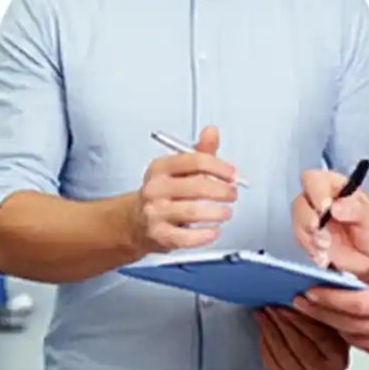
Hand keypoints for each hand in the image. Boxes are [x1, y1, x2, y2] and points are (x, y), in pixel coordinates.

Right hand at [129, 125, 237, 253]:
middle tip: (232, 194)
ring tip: (225, 212)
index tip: (232, 174)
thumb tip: (212, 131)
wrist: (136, 222)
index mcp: (160, 168)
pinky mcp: (160, 235)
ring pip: (194, 212)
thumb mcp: (178, 170)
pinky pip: (187, 237)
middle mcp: (155, 189)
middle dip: (222, 191)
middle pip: (197, 186)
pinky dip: (205, 235)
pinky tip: (213, 231)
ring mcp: (155, 212)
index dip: (219, 167)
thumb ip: (199, 152)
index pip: (194, 161)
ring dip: (217, 213)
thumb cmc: (162, 194)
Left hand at [255, 306, 348, 369]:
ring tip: (263, 314)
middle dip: (281, 321)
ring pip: (282, 354)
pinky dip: (265, 344)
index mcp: (337, 357)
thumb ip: (322, 319)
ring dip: (269, 330)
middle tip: (272, 305)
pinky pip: (272, 363)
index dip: (301, 318)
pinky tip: (263, 331)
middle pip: (298, 344)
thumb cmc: (328, 348)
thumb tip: (302, 296)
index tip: (290, 302)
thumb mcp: (333, 332)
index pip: (318, 336)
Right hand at [294, 169, 368, 276]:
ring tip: (326, 249)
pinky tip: (325, 258)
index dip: (316, 192)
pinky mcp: (309, 239)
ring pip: (297, 223)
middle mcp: (318, 200)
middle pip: (300, 202)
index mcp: (334, 186)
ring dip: (309, 238)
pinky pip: (301, 242)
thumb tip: (335, 207)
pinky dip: (311, 251)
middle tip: (323, 237)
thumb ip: (357, 210)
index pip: (313, 180)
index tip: (325, 209)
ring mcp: (312, 220)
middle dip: (308, 220)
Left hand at [294, 259, 368, 369]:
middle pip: (352, 326)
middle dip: (322, 314)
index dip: (328, 300)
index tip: (310, 292)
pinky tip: (347, 328)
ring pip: (360, 341)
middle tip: (303, 303)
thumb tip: (358, 281)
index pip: (357, 305)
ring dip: (335, 328)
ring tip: (318, 313)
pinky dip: (358, 339)